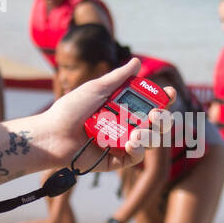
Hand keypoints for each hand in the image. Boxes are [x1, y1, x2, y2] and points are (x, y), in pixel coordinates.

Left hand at [42, 58, 174, 173]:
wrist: (53, 133)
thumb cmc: (70, 109)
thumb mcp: (97, 88)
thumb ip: (119, 77)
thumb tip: (136, 62)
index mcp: (124, 107)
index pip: (151, 103)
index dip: (164, 99)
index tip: (169, 93)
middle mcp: (126, 125)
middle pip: (157, 124)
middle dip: (163, 119)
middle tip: (156, 115)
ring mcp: (123, 143)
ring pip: (151, 141)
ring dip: (151, 135)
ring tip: (138, 132)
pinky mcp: (117, 160)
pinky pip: (136, 156)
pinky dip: (138, 149)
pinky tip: (132, 142)